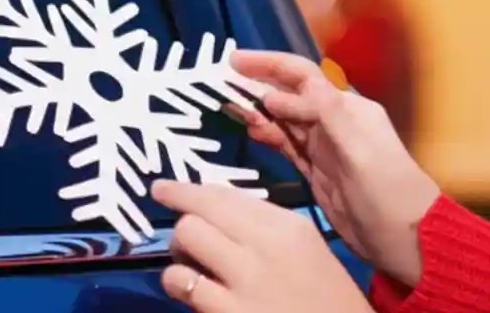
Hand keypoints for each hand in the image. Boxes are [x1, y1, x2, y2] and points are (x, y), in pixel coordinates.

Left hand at [152, 179, 371, 312]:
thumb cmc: (327, 300)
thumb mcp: (306, 248)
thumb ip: (263, 224)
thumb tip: (211, 206)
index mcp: (287, 225)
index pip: (224, 194)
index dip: (186, 189)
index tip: (163, 189)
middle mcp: (265, 245)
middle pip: (198, 212)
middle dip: (182, 222)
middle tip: (183, 240)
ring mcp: (245, 280)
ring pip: (185, 239)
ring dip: (178, 254)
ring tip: (189, 268)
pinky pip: (181, 283)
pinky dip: (178, 284)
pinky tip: (191, 292)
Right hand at [229, 49, 439, 286]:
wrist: (408, 240)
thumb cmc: (389, 192)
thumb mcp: (359, 150)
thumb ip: (321, 115)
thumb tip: (272, 94)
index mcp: (348, 109)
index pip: (302, 75)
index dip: (269, 64)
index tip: (234, 61)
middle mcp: (335, 121)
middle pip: (289, 93)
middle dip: (257, 83)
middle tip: (220, 81)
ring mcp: (324, 147)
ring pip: (283, 118)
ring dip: (257, 109)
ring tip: (226, 104)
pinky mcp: (316, 171)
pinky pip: (286, 144)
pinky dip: (267, 134)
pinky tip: (249, 129)